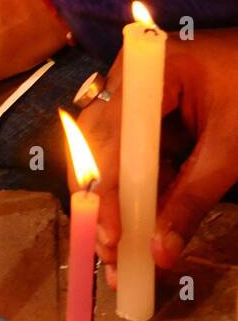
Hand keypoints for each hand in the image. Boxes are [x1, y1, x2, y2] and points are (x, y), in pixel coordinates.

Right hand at [76, 29, 237, 275]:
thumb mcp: (233, 150)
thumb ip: (193, 198)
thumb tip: (160, 252)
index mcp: (153, 68)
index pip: (116, 135)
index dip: (110, 188)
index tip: (112, 235)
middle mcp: (130, 75)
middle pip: (96, 141)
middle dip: (100, 198)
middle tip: (108, 248)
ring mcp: (135, 90)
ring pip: (105, 149)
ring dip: (111, 198)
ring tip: (116, 245)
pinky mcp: (146, 109)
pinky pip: (127, 151)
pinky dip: (131, 187)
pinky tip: (132, 222)